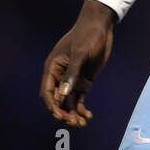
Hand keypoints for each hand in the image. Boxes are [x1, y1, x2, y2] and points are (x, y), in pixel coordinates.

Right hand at [40, 0, 117, 127]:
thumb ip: (72, 74)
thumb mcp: (80, 53)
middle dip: (63, 113)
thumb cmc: (88, 35)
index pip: (48, 92)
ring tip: (82, 123)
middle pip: (57, 100)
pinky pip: (79, 99)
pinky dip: (81, 108)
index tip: (61, 116)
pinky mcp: (84, 80)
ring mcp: (72, 79)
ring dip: (73, 114)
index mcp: (53, 68)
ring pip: (68, 102)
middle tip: (75, 122)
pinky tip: (89, 116)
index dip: (52, 106)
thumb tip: (63, 95)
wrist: (101, 26)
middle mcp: (60, 75)